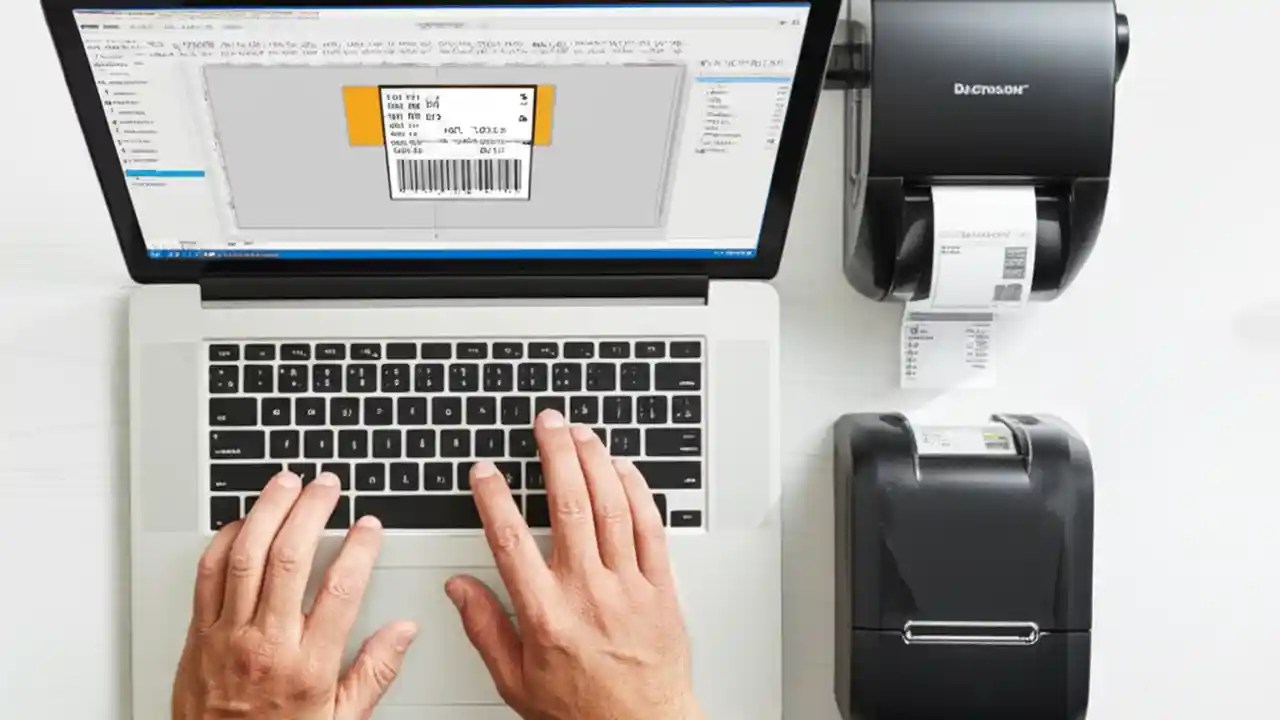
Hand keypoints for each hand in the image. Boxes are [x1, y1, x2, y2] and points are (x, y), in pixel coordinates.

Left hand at [173, 471, 417, 719]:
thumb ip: (375, 672)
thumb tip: (403, 632)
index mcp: (308, 666)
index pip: (341, 589)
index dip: (359, 548)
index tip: (369, 527)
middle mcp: (266, 644)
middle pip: (290, 557)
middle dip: (312, 510)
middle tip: (327, 486)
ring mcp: (227, 636)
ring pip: (246, 555)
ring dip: (267, 510)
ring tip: (286, 484)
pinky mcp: (198, 635)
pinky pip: (207, 574)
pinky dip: (224, 540)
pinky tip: (243, 521)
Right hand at [447, 410, 703, 719]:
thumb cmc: (582, 710)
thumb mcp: (516, 681)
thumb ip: (485, 627)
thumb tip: (459, 587)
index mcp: (545, 614)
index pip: (511, 539)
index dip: (494, 498)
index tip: (485, 472)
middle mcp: (587, 592)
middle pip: (569, 505)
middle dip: (555, 454)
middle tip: (546, 423)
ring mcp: (628, 586)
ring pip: (611, 507)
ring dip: (595, 461)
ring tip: (581, 432)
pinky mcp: (661, 588)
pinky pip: (651, 529)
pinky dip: (637, 492)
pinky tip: (623, 469)